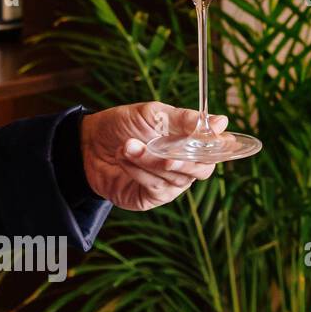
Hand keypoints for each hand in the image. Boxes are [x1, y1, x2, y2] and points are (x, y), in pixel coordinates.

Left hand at [79, 102, 223, 210]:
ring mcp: (170, 184)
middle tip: (167, 155)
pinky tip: (124, 157)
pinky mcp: (151, 198)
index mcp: (191, 143)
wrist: (89, 142)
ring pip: (173, 177)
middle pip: (202, 169)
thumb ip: (185, 119)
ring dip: (149, 160)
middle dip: (184, 161)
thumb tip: (221, 122)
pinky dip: (138, 171)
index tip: (218, 140)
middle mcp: (185, 165)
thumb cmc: (124, 125)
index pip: (218, 150)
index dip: (220, 147)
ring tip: (128, 145)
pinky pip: (154, 187)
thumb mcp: (154, 114)